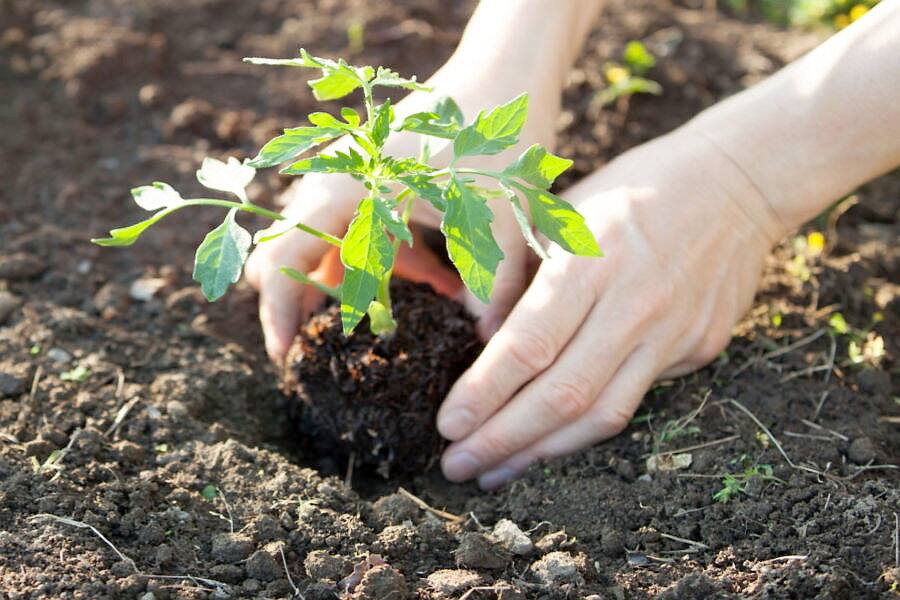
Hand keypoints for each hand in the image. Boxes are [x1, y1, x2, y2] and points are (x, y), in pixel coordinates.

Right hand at [245, 57, 562, 360]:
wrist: (508, 72)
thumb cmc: (497, 138)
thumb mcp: (496, 218)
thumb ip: (491, 287)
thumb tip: (488, 349)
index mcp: (346, 187)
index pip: (284, 258)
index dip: (278, 313)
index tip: (285, 359)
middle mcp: (336, 182)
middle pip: (293, 254)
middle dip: (311, 304)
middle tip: (335, 349)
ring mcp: (353, 180)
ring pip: (330, 247)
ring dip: (359, 285)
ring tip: (406, 313)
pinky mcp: (376, 182)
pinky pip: (364, 233)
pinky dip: (388, 263)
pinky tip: (441, 279)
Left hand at [436, 128, 786, 488]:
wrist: (736, 183)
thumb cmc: (632, 189)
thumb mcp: (562, 209)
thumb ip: (517, 272)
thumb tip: (482, 338)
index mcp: (592, 258)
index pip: (529, 344)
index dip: (484, 392)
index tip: (448, 424)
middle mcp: (634, 302)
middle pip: (563, 394)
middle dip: (502, 439)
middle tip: (457, 465)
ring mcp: (673, 332)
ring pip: (601, 414)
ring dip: (542, 452)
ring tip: (496, 471)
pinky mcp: (698, 350)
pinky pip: (632, 400)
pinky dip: (584, 428)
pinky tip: (550, 440)